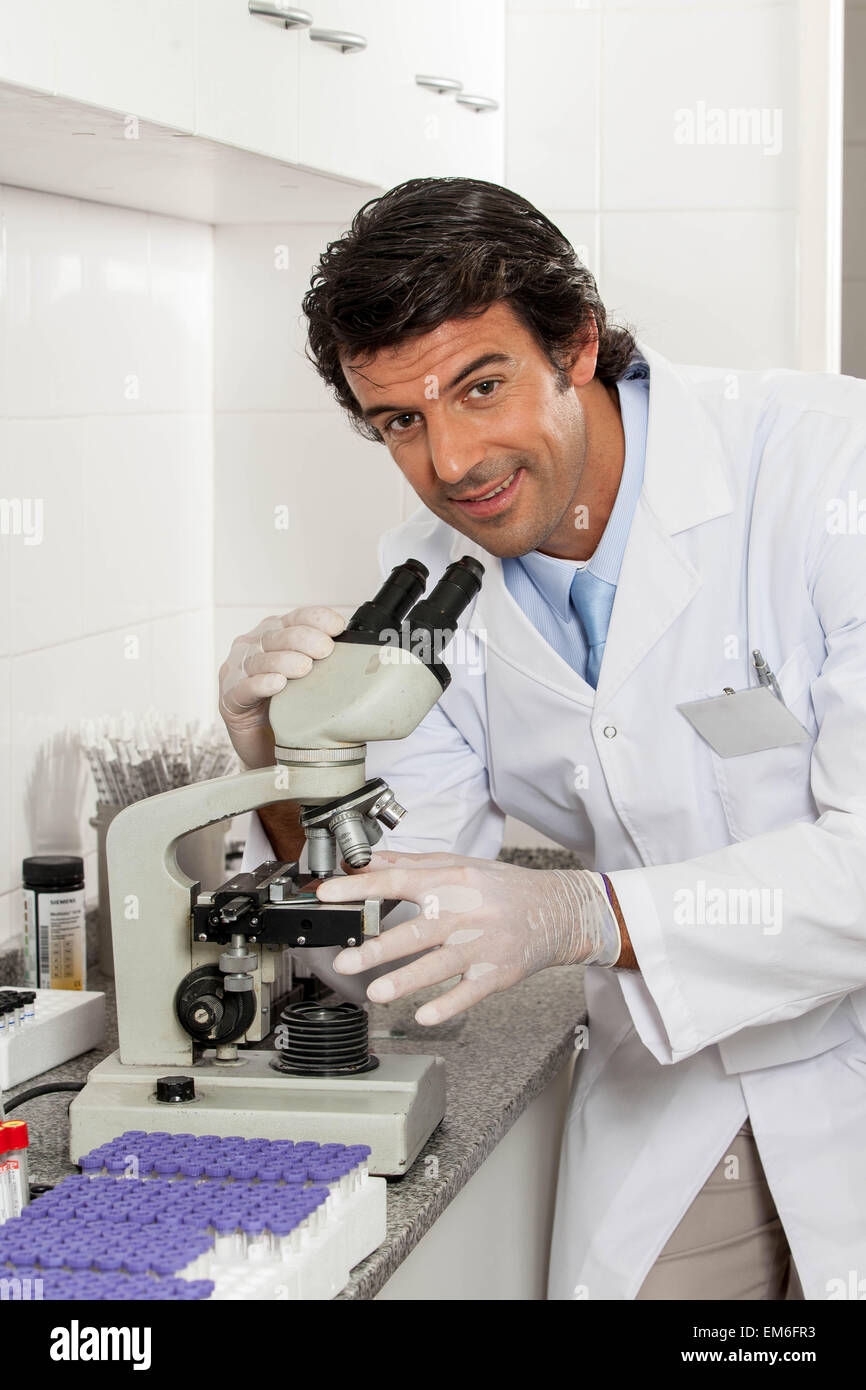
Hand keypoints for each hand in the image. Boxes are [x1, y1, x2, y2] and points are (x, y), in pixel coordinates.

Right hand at [218, 606, 345, 767]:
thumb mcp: (310, 678)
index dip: (316, 618)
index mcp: (275, 635)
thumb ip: (326, 662)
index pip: (295, 617)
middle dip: (303, 639)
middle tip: (324, 650)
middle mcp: (253, 646)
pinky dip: (260, 683)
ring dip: (284, 660)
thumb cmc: (289, 707)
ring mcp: (237, 671)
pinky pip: (243, 688)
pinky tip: (276, 684)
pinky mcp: (229, 698)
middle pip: (277, 634)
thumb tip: (361, 653)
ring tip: (304, 667)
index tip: (337, 627)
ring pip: (259, 658)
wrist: (266, 746)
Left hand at [315, 850, 620, 1024]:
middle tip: (343, 960)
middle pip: (416, 930)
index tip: (328, 894)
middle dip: (377, 947)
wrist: (558, 910)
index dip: (360, 887)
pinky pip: (469, 992)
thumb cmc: (502, 888)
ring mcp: (482, 945)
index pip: (397, 881)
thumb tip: (365, 861)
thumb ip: (410, 865)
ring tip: (375, 992)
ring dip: (406, 980)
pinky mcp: (497, 973)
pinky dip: (447, 1004)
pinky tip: (424, 1016)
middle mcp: (465, 911)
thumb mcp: (457, 865)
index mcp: (450, 881)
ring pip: (439, 964)